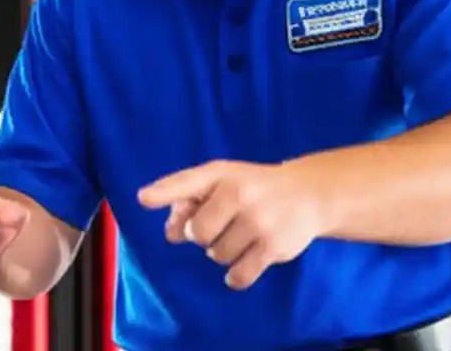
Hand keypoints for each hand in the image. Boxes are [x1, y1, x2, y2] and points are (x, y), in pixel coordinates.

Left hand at [137, 160, 326, 289]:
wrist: (307, 195)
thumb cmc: (253, 189)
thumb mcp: (223, 184)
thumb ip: (191, 202)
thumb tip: (170, 234)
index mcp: (221, 174)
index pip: (187, 182)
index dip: (164, 192)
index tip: (143, 199)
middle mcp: (239, 194)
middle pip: (197, 233)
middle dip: (202, 236)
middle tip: (220, 226)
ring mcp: (257, 221)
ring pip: (217, 256)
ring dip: (223, 253)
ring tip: (240, 237)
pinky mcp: (273, 246)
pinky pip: (239, 275)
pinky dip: (236, 276)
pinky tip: (243, 265)